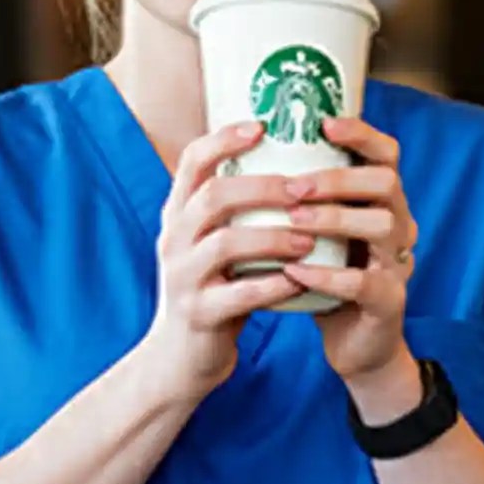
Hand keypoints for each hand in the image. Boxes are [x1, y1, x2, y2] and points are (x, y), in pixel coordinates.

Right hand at [142, 121, 311, 401]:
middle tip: (305, 187)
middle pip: (213, 196)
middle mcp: (173, 240)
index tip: (262, 125)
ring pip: (225, 244)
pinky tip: (303, 280)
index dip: (224, 139)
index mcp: (177, 215)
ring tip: (310, 238)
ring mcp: (182, 278)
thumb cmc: (213, 289)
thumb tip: (292, 162)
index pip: (191, 162)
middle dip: (263, 187)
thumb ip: (237, 210)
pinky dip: (275, 286)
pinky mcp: (199, 315)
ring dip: (273, 237)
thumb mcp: (212, 243)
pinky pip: (240, 295)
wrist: (179, 358)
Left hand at [282, 117, 417, 384]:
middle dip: (339, 180)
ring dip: (334, 220)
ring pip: (382, 226)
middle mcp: (398, 224)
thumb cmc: (326, 274)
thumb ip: (296, 196)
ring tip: (293, 222)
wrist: (353, 343)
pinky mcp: (390, 302)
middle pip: (386, 183)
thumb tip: (239, 149)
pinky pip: (367, 283)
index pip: (386, 153)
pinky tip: (295, 271)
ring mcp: (399, 263)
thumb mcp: (315, 231)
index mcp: (380, 200)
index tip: (324, 125)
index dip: (361, 134)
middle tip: (295, 187)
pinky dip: (328, 275)